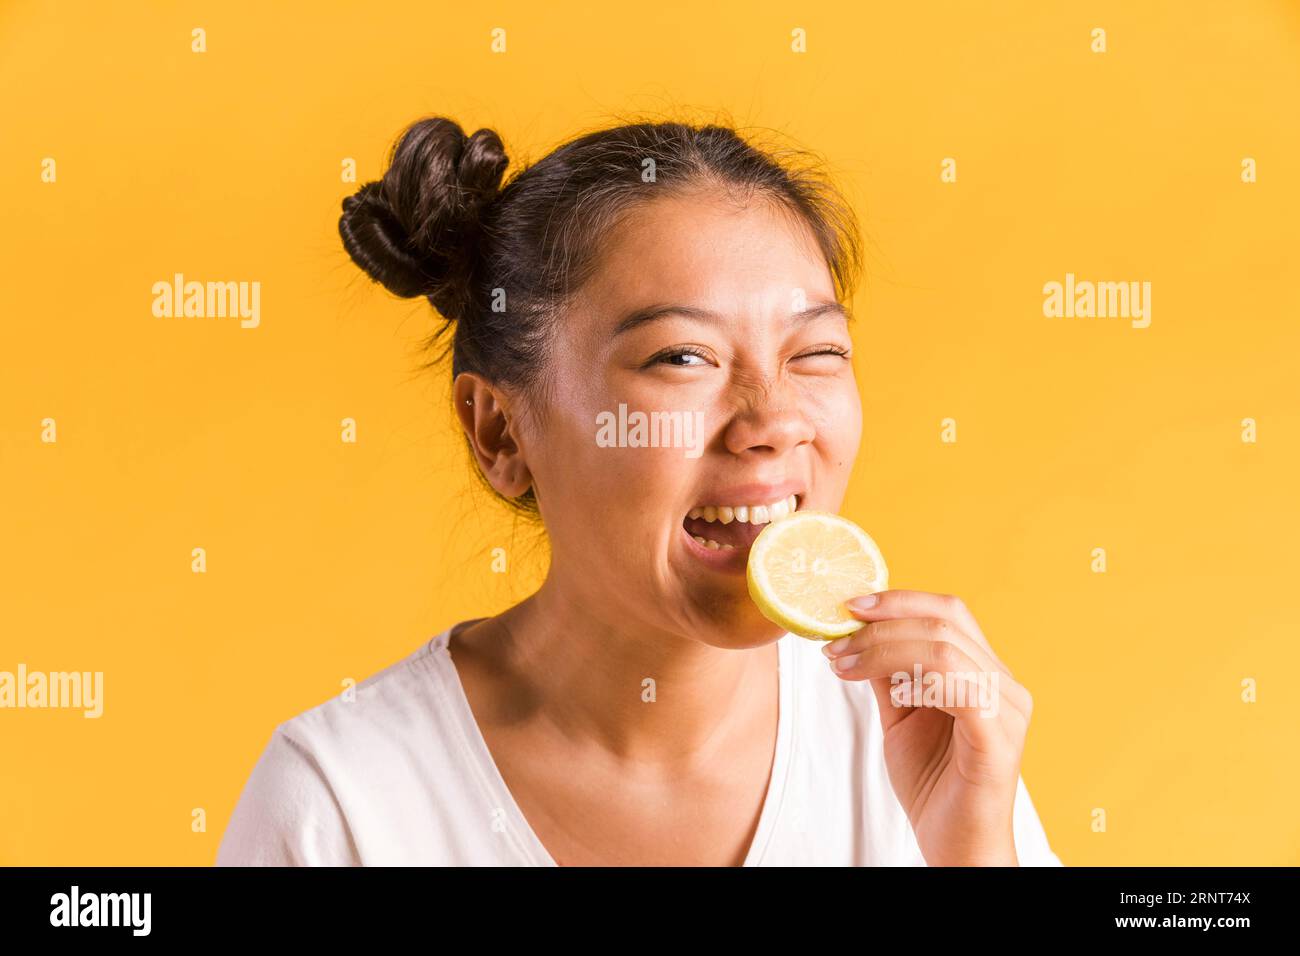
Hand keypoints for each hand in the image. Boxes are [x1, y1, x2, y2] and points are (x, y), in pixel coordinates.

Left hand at [821, 589, 1031, 865]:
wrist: (956, 848)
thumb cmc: (934, 785)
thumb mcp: (900, 717)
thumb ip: (889, 674)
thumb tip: (856, 632)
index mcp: (985, 673)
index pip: (948, 612)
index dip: (898, 600)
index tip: (848, 605)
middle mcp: (1004, 684)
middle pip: (947, 620)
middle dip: (883, 620)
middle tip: (836, 633)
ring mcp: (1006, 710)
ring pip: (944, 648)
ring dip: (882, 647)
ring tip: (840, 662)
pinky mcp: (997, 739)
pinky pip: (956, 688)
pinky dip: (905, 675)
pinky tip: (866, 680)